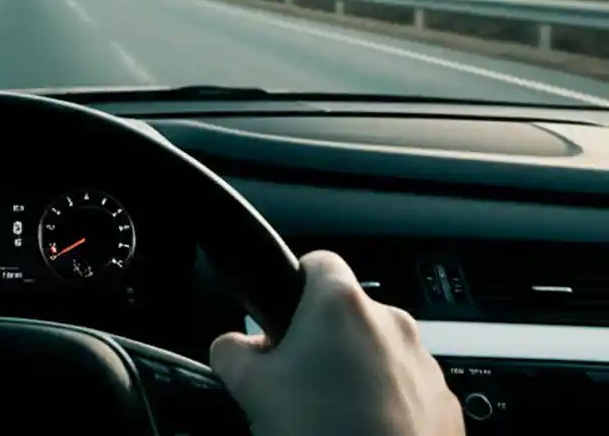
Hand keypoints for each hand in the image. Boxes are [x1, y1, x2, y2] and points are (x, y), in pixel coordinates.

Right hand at [210, 251, 464, 435]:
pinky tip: (364, 433)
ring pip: (379, 353)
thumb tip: (236, 348)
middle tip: (298, 382)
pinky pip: (408, 390)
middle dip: (323, 341)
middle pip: (348, 314)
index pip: (316, 262)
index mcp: (341, 306)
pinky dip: (388, 404)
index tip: (283, 320)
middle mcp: (391, 323)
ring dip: (357, 373)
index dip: (294, 287)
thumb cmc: (323, 433)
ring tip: (333, 416)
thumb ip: (234, 352)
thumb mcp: (250, 388)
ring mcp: (426, 364)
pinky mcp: (446, 403)